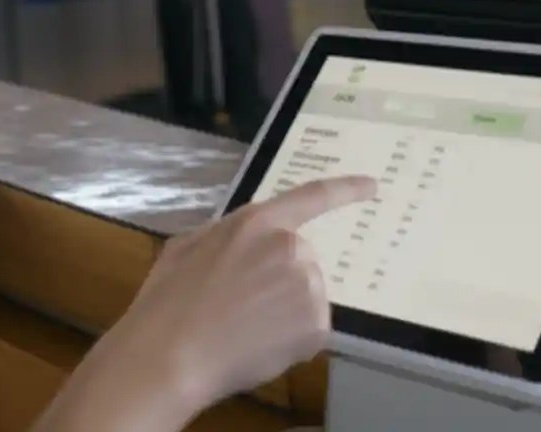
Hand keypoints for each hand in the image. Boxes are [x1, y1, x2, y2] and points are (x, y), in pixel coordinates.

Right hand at [34, 176, 376, 431]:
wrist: (170, 355)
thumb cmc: (167, 302)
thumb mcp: (188, 247)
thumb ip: (227, 236)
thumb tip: (244, 243)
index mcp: (257, 223)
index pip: (311, 197)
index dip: (345, 189)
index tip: (372, 186)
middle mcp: (290, 248)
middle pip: (300, 260)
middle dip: (278, 279)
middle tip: (242, 305)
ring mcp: (307, 286)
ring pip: (305, 295)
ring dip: (285, 310)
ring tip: (244, 327)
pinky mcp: (316, 324)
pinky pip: (310, 327)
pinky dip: (291, 339)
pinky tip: (258, 344)